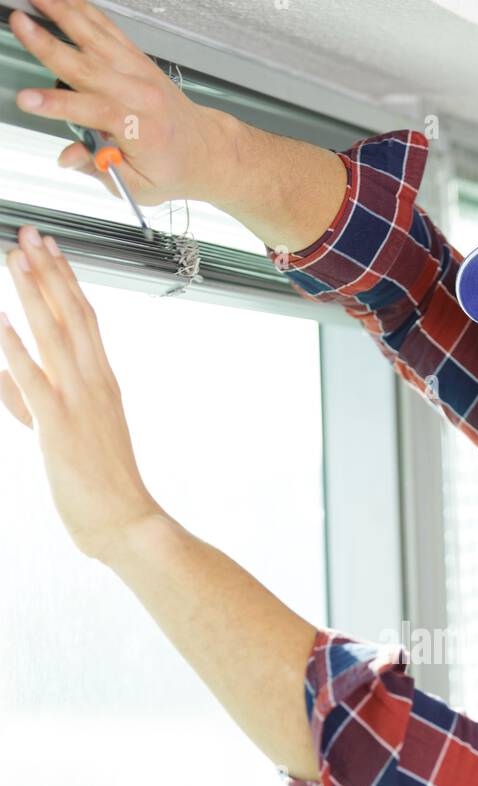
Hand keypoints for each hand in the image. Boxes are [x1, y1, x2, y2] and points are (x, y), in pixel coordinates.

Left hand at [0, 224, 167, 562]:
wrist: (129, 524)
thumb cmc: (107, 489)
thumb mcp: (76, 438)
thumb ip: (41, 406)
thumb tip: (9, 378)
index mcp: (104, 385)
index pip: (85, 321)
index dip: (66, 282)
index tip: (52, 251)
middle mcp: (94, 385)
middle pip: (70, 315)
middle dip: (48, 271)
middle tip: (31, 234)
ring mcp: (77, 402)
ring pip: (52, 334)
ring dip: (31, 292)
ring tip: (16, 256)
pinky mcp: (57, 426)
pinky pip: (31, 377)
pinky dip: (14, 345)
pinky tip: (0, 318)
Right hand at [9, 0, 231, 205]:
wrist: (206, 150)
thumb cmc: (174, 169)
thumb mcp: (138, 186)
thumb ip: (98, 169)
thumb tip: (67, 156)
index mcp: (141, 130)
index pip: (94, 112)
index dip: (58, 106)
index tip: (29, 100)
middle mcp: (140, 95)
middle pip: (88, 66)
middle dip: (49, 45)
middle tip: (21, 26)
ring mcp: (139, 72)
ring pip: (97, 37)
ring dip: (63, 14)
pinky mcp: (137, 59)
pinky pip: (108, 29)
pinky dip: (84, 11)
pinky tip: (64, 1)